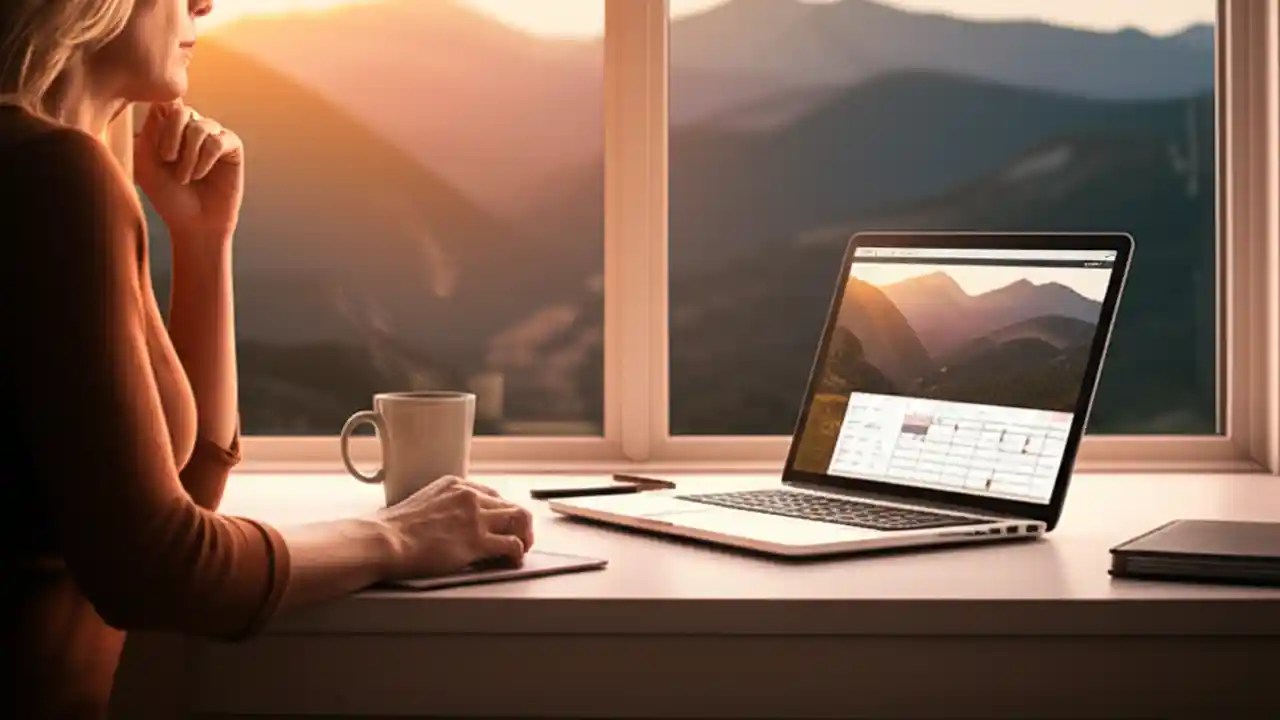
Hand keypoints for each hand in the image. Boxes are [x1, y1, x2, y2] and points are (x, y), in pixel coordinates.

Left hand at [134, 100, 244, 245]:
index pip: (162, 104)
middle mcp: (192, 127)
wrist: (194, 224)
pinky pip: (218, 141)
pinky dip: (205, 159)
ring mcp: (213, 136)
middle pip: (181, 110)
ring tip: (184, 177)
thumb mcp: (146, 163)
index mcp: (168, 127)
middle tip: (166, 160)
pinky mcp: (232, 148)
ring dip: (188, 155)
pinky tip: (200, 175)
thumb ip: (149, 131)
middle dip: (171, 136)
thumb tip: (163, 103)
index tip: (153, 147)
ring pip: (200, 126)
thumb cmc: (168, 196)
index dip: (157, 121)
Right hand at [374, 476, 534, 579]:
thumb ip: (442, 507)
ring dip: (524, 535)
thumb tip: (447, 524)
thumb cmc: (393, 528)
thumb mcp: (422, 502)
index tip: (500, 525)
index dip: (499, 512)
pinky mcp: (477, 541)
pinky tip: (513, 560)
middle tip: (519, 539)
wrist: (386, 540)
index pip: (491, 494)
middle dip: (518, 523)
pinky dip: (518, 552)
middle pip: (509, 505)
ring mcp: (476, 517)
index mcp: (455, 484)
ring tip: (522, 548)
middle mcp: (470, 495)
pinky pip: (512, 544)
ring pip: (519, 519)